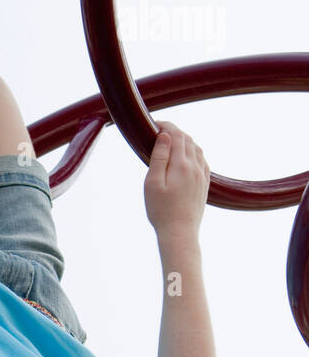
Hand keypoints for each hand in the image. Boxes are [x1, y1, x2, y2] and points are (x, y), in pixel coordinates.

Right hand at [143, 120, 210, 240]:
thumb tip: (165, 136)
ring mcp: (202, 175)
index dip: (166, 126)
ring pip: (196, 148)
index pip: (176, 135)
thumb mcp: (153, 183)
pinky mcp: (204, 184)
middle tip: (159, 132)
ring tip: (171, 142)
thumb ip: (159, 157)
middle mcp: (195, 166)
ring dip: (184, 141)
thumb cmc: (161, 211)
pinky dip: (193, 152)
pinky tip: (186, 157)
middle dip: (174, 132)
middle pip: (187, 139)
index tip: (154, 124)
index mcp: (181, 164)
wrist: (180, 232)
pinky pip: (202, 160)